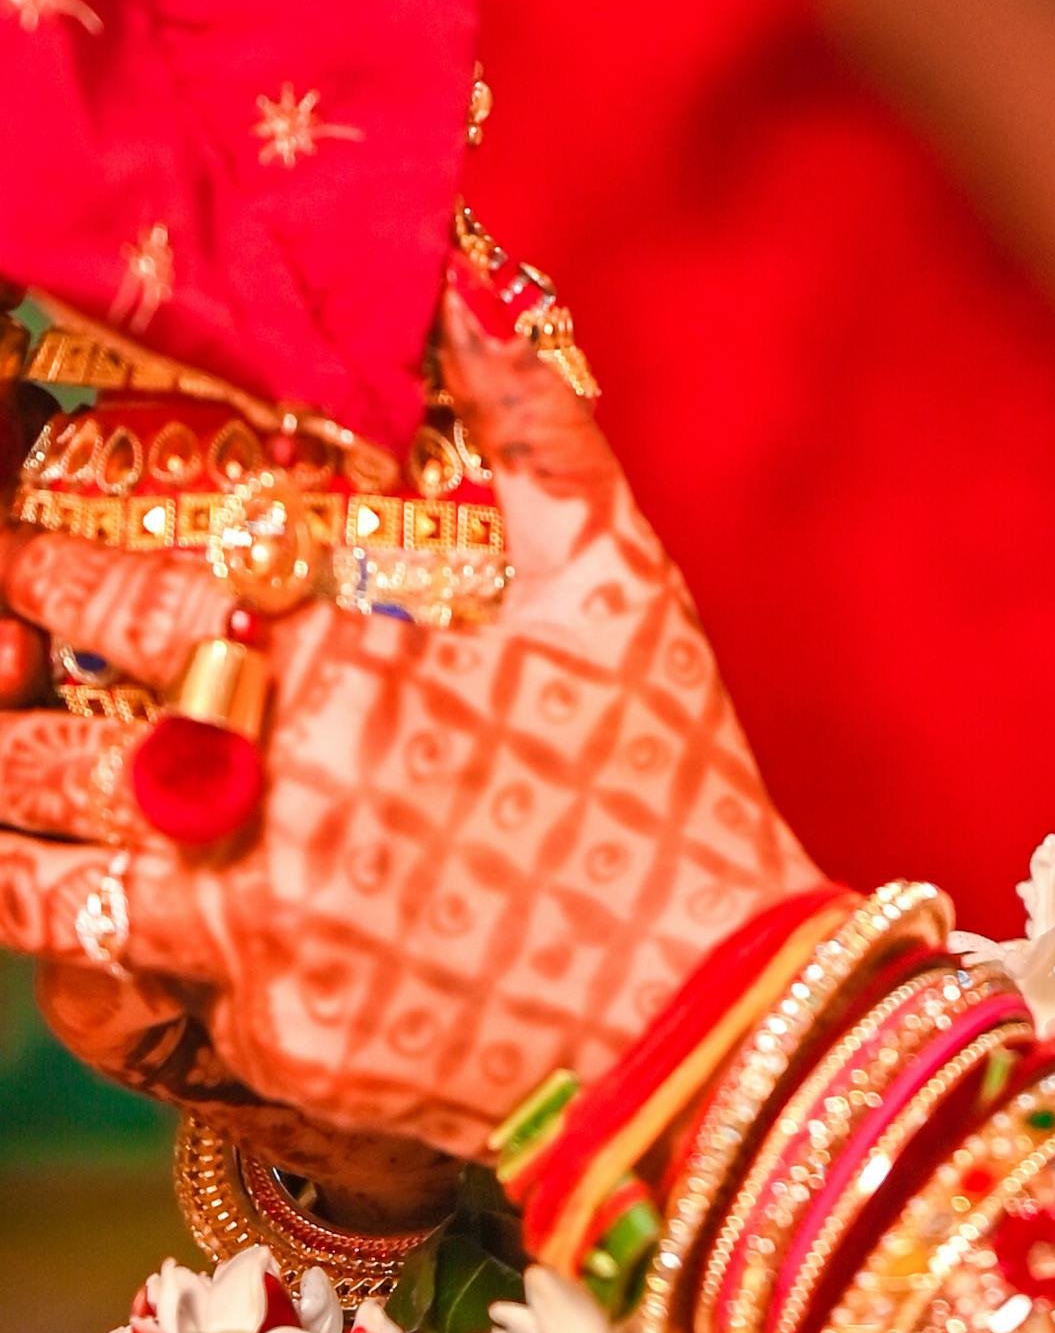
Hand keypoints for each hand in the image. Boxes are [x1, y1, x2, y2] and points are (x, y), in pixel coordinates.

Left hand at [0, 308, 824, 1157]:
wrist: (705, 1005)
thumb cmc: (660, 776)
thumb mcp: (614, 577)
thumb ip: (526, 425)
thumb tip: (459, 291)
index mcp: (340, 664)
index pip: (128, 597)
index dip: (46, 566)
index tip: (9, 543)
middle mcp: (269, 793)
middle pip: (52, 746)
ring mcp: (254, 929)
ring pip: (43, 881)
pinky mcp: (265, 1041)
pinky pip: (133, 991)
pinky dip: (90, 947)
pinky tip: (70, 911)